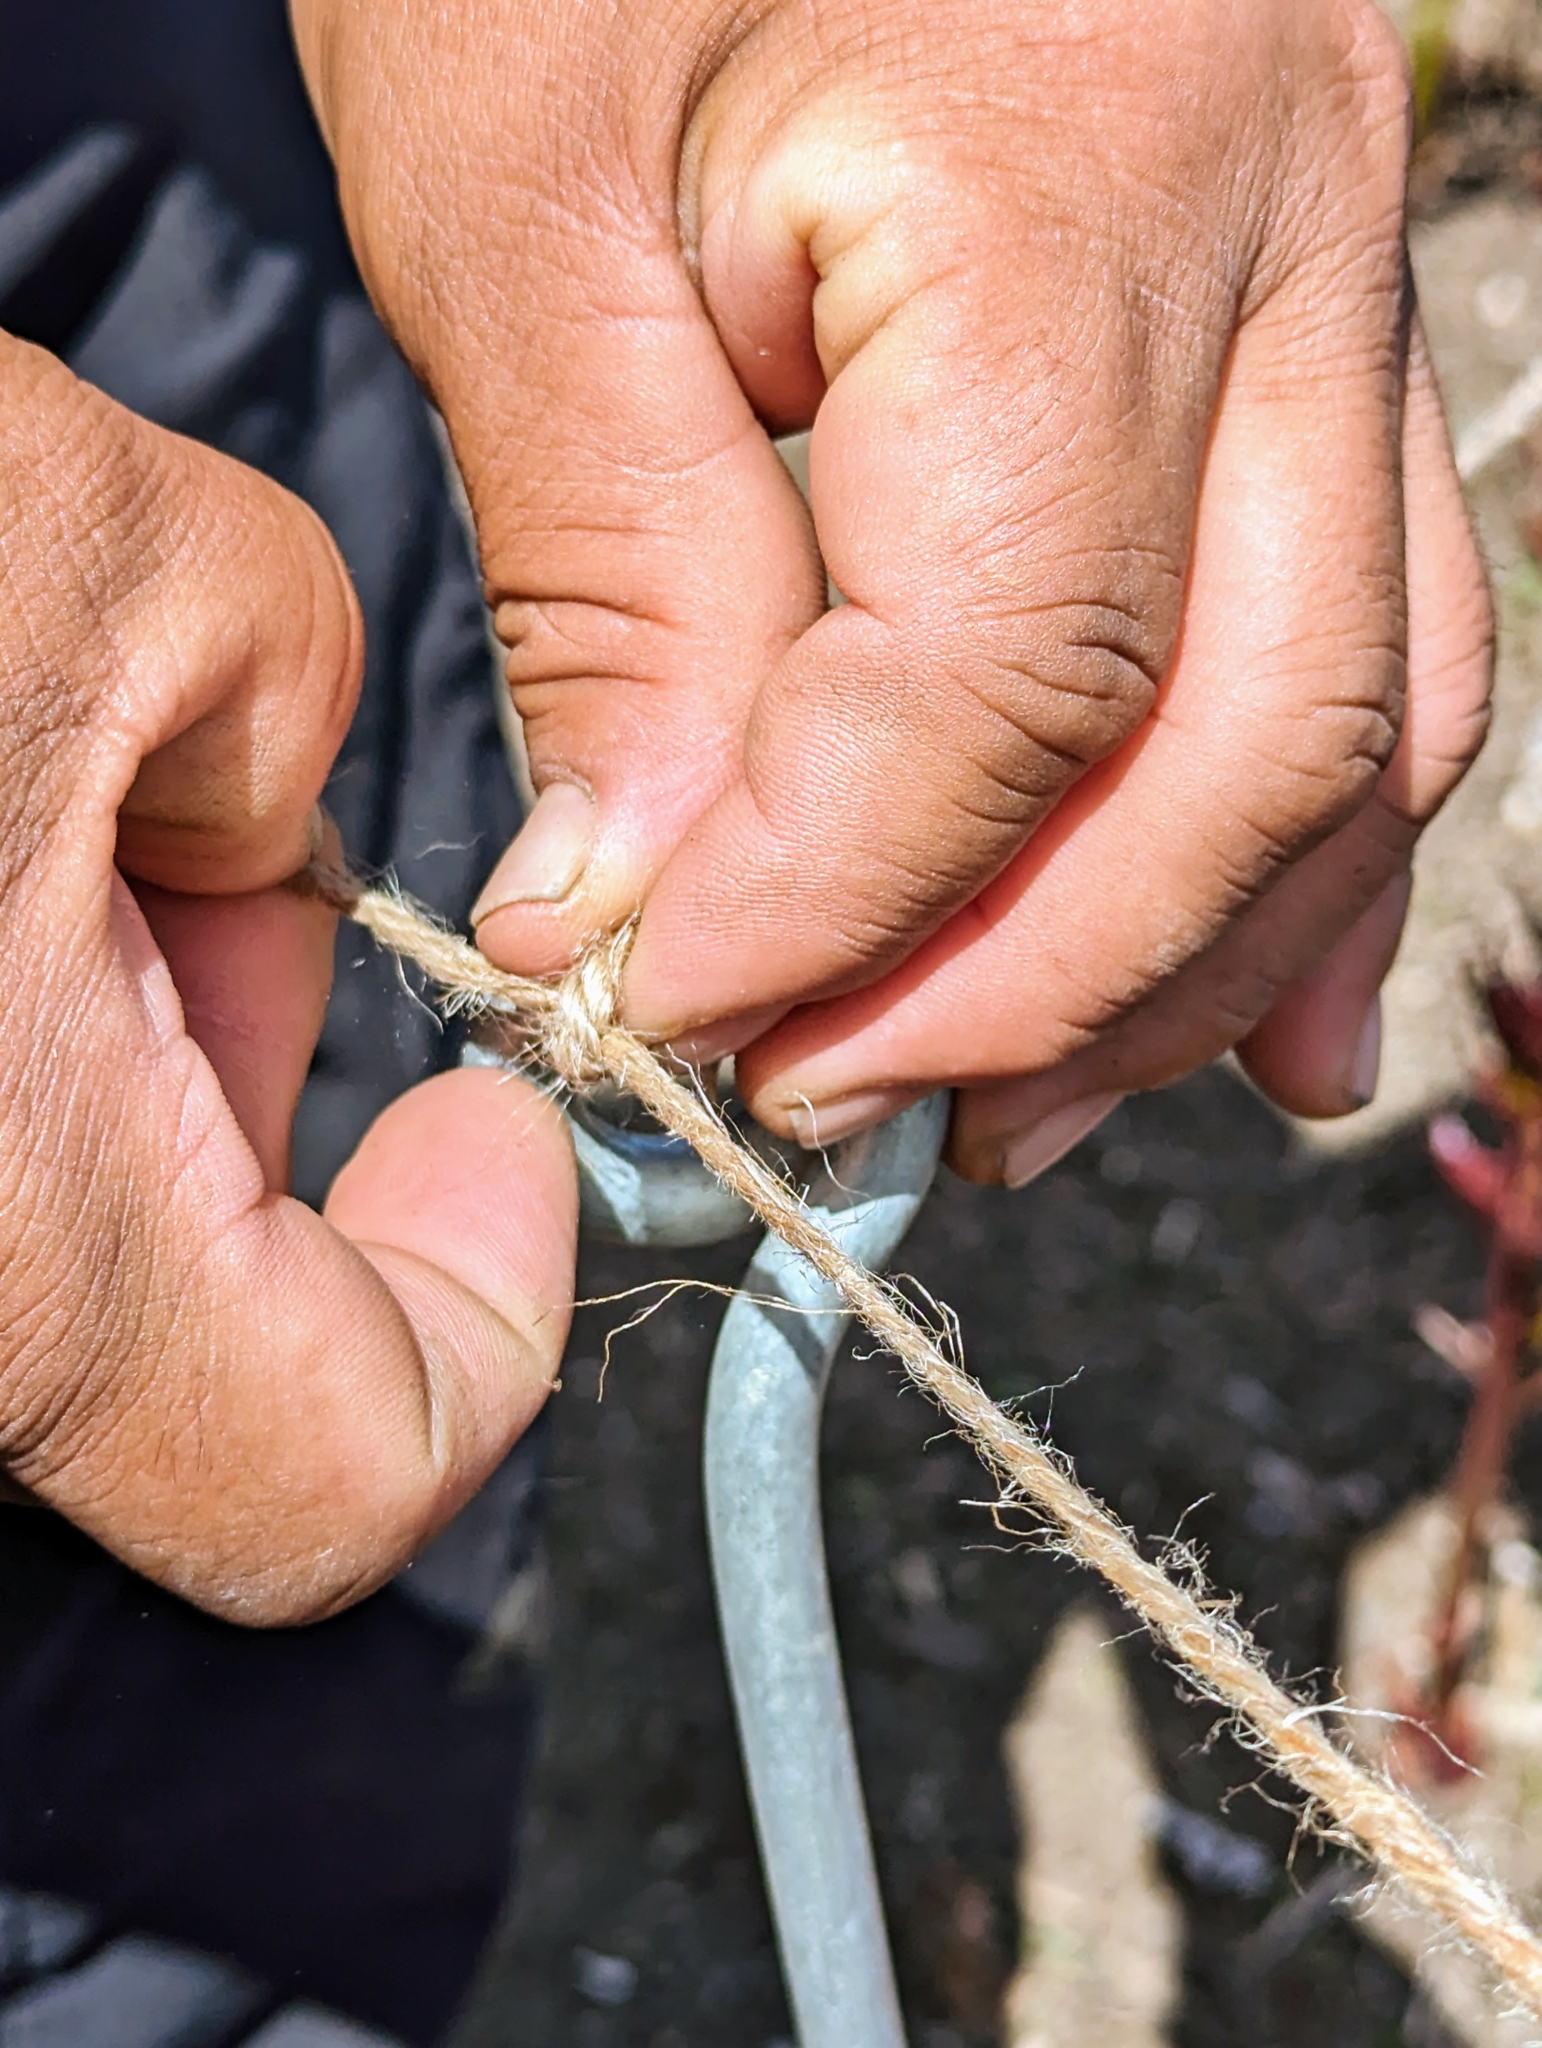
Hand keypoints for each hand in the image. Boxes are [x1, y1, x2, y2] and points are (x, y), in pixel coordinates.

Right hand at [0, 337, 574, 1619]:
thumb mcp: (86, 543)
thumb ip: (270, 720)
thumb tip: (230, 840)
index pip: (340, 1479)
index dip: (480, 1304)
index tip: (488, 1131)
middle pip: (176, 1348)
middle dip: (236, 1101)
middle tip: (194, 857)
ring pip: (28, 1261)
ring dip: (86, 1064)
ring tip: (22, 799)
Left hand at [295, 0, 1489, 1179]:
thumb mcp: (520, 217)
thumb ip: (617, 586)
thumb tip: (648, 910)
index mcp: (1078, 176)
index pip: (1011, 680)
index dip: (836, 901)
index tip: (667, 1011)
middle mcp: (1291, 231)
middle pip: (1240, 745)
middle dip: (1027, 987)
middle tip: (832, 1107)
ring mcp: (1347, 275)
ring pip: (1357, 727)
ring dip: (1176, 968)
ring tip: (1010, 1115)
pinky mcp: (1322, 326)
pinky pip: (1382, 641)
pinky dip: (1299, 859)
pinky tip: (1242, 1019)